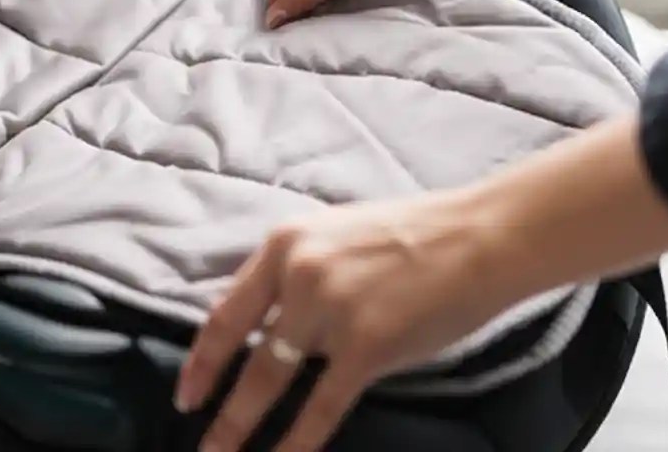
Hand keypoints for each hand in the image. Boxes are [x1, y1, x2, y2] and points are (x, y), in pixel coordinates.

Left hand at [174, 118, 667, 451]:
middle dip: (216, 402)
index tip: (187, 392)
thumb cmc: (415, 235)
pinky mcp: (368, 346)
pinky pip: (320, 406)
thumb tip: (267, 327)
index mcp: (285, 243)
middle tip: (198, 437)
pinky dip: (296, 441)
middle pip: (243, 352)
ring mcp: (331, 310)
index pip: (226, 311)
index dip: (202, 358)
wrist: (480, 237)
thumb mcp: (335, 235)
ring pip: (271, 381)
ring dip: (241, 426)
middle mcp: (298, 274)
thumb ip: (296, 274)